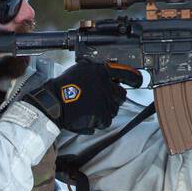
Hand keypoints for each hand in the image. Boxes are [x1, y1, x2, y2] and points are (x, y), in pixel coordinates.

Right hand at [23, 60, 141, 133]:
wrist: (54, 103)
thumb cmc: (64, 86)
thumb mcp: (81, 69)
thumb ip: (97, 70)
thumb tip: (110, 73)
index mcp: (102, 72)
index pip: (127, 73)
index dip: (135, 78)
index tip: (137, 81)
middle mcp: (107, 85)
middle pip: (121, 95)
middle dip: (114, 98)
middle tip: (100, 99)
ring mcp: (106, 101)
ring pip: (114, 109)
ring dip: (105, 110)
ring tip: (89, 108)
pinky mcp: (103, 115)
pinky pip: (106, 120)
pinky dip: (98, 121)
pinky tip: (87, 116)